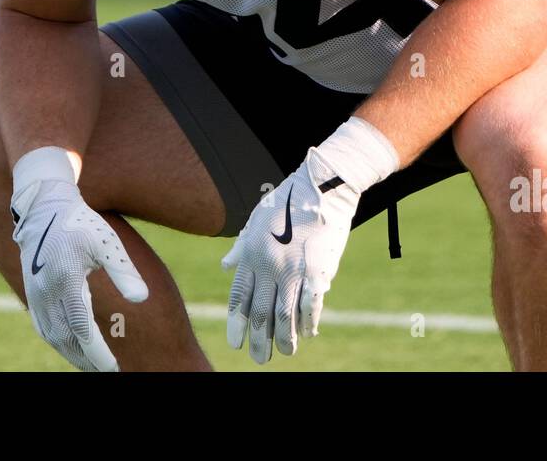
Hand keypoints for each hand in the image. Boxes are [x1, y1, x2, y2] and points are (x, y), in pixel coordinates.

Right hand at [11, 150, 147, 370]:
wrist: (43, 206)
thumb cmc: (80, 221)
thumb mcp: (107, 242)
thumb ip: (124, 271)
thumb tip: (142, 299)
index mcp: (65, 281)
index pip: (82, 329)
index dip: (97, 352)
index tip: (113, 368)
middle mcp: (46, 292)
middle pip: (66, 339)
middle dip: (86, 359)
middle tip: (108, 372)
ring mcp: (35, 294)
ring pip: (53, 336)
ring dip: (72, 354)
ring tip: (92, 365)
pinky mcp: (31, 292)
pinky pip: (44, 327)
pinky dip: (59, 341)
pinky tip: (73, 346)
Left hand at [221, 146, 360, 362]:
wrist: (322, 187)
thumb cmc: (288, 200)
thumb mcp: (255, 220)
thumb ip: (241, 247)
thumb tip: (225, 266)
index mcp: (252, 254)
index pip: (240, 297)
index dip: (236, 323)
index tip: (235, 342)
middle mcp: (269, 266)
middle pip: (261, 313)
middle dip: (258, 340)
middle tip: (258, 358)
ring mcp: (294, 270)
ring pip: (284, 316)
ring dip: (283, 339)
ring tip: (283, 353)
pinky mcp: (318, 271)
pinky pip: (310, 305)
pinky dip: (308, 323)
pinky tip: (307, 334)